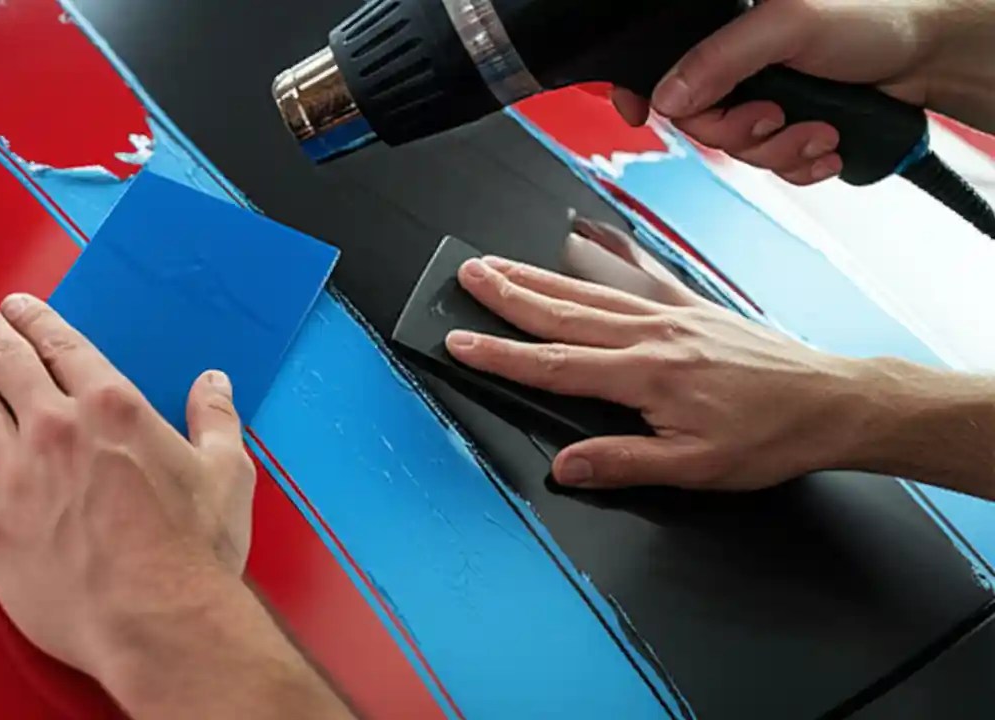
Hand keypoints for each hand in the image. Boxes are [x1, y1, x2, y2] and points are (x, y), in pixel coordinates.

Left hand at [0, 292, 349, 717]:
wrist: (159, 617)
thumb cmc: (196, 550)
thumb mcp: (227, 474)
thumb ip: (217, 420)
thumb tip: (214, 383)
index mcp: (113, 408)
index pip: (64, 346)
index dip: (37, 320)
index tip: (18, 305)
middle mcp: (57, 428)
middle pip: (7, 362)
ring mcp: (17, 473)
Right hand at [445, 236, 864, 489]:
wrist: (832, 401)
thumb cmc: (770, 436)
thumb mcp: (695, 468)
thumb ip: (623, 462)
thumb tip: (565, 467)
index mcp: (647, 375)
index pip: (554, 363)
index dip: (500, 355)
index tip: (460, 342)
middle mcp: (653, 334)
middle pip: (563, 311)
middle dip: (507, 294)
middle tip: (466, 276)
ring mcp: (672, 314)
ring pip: (589, 290)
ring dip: (539, 276)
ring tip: (500, 264)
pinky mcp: (692, 306)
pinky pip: (636, 276)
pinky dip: (602, 259)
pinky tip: (584, 245)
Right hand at [612, 0, 994, 184]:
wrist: (932, 58)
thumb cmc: (874, 18)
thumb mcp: (787, 25)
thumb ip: (721, 58)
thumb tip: (670, 96)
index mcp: (725, 30)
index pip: (663, 69)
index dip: (645, 94)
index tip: (639, 116)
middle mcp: (738, 66)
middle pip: (699, 123)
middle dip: (742, 133)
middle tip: (775, 117)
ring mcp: (763, 100)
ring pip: (737, 152)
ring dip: (781, 152)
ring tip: (819, 130)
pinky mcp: (789, 131)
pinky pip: (771, 169)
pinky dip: (800, 165)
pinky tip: (827, 144)